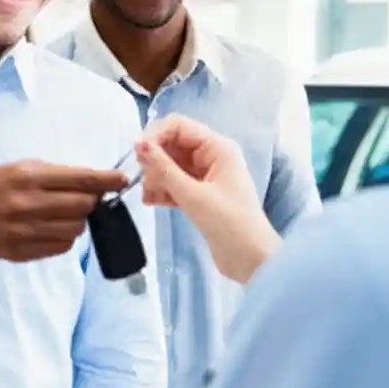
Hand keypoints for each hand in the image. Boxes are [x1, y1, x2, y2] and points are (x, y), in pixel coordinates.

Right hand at [0, 160, 128, 261]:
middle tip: (83, 200)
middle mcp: (28, 204)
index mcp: (28, 178)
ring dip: (77, 221)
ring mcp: (25, 231)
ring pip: (75, 230)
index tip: (122, 180)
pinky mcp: (23, 252)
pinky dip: (64, 238)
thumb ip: (56, 175)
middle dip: (90, 202)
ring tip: (61, 215)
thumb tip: (95, 182)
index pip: (80, 179)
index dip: (106, 180)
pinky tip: (50, 228)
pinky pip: (61, 247)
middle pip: (83, 206)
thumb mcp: (19, 169)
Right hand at [136, 115, 280, 281]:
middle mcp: (212, 156)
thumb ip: (163, 169)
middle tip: (145, 181)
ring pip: (171, 165)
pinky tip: (153, 202)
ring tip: (149, 197)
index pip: (179, 126)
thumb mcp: (193, 195)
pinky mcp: (200, 195)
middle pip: (173, 144)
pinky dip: (162, 190)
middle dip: (155, 160)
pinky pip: (174, 183)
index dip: (155, 134)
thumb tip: (139, 145)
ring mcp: (206, 176)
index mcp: (218, 148)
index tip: (137, 154)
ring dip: (156, 177)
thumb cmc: (229, 224)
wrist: (251, 261)